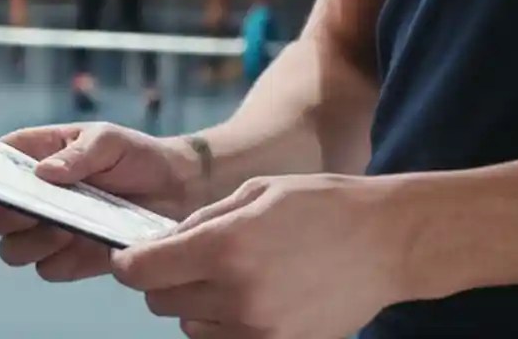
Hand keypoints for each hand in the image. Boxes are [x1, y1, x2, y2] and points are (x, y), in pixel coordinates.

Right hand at [0, 124, 200, 282]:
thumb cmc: (136, 155)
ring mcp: (47, 230)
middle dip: (0, 217)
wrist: (177, 189)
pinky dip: (63, 260)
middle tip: (31, 210)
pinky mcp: (70, 258)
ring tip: (66, 227)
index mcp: (32, 156)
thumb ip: (79, 154)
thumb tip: (45, 172)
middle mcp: (31, 196)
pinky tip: (88, 243)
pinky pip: (48, 270)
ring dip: (33, 242)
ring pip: (12, 250)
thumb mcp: (109, 140)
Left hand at [110, 175, 406, 338]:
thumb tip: (161, 244)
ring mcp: (259, 330)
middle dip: (164, 278)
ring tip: (232, 275)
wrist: (389, 241)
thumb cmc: (322, 205)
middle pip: (160, 301)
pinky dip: (225, 324)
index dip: (129, 262)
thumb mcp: (255, 192)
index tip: (133, 256)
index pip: (141, 271)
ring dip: (195, 304)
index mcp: (225, 247)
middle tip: (191, 258)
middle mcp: (237, 295)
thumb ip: (201, 220)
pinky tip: (251, 297)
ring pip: (189, 326)